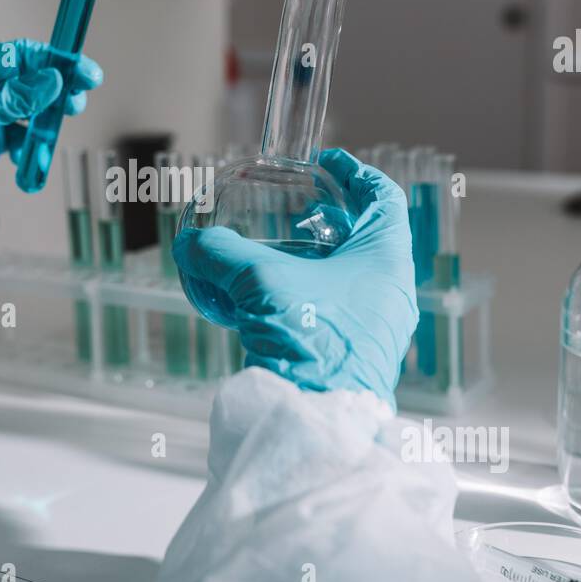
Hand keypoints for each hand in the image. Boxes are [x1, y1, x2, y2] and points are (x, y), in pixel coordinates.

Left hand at [0, 39, 101, 247]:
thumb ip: (4, 101)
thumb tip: (49, 81)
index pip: (13, 57)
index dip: (48, 60)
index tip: (79, 68)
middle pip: (26, 81)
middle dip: (55, 87)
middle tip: (81, 98)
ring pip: (27, 112)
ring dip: (48, 119)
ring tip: (62, 127)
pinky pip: (20, 142)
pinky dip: (33, 148)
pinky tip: (37, 157)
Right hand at [173, 148, 417, 403]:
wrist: (317, 419)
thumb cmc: (309, 342)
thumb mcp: (258, 282)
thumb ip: (221, 254)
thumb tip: (191, 243)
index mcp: (387, 260)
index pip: (385, 199)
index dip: (357, 173)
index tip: (327, 162)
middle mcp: (390, 292)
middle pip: (367, 238)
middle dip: (332, 218)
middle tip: (299, 206)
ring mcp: (375, 328)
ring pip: (350, 277)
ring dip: (316, 260)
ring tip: (277, 251)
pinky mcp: (353, 356)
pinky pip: (335, 312)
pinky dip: (307, 296)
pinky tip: (269, 301)